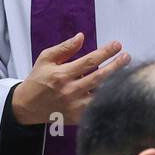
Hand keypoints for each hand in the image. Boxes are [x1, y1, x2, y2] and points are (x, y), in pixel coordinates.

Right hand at [11, 32, 130, 126]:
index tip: (117, 45)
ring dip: (116, 83)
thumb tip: (81, 37)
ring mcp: (75, 106)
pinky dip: (108, 101)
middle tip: (127, 56)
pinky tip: (118, 93)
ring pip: (101, 94)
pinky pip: (97, 109)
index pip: (89, 61)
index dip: (105, 52)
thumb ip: (64, 48)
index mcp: (62, 74)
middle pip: (100, 77)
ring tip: (128, 74)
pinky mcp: (77, 117)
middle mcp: (70, 90)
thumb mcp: (46, 58)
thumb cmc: (37, 79)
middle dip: (116, 65)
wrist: (27, 106)